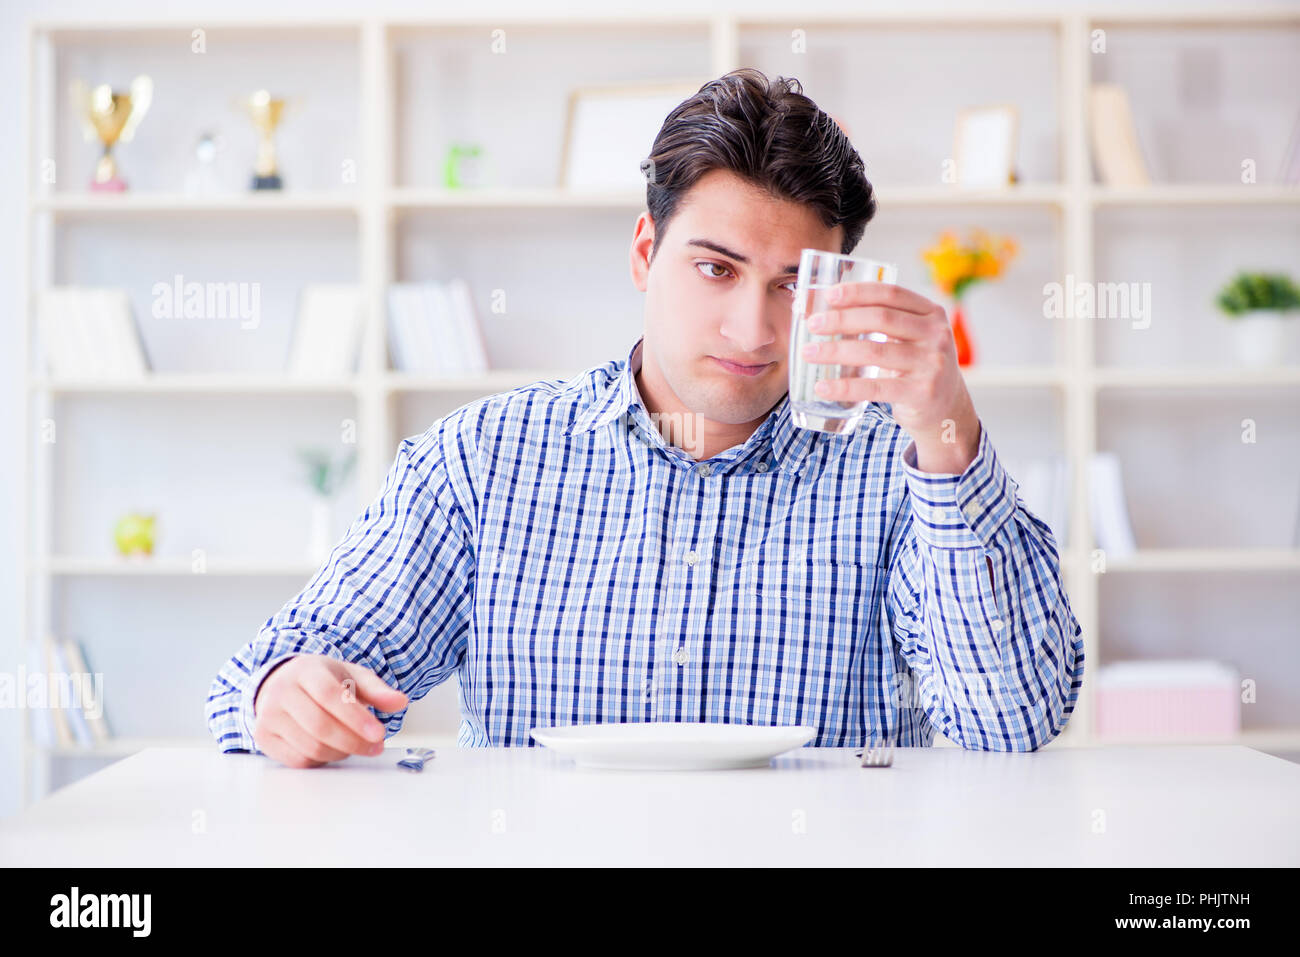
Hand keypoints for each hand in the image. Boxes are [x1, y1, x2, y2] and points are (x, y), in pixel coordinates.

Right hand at [252, 654, 408, 767]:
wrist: (282, 682)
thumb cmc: (322, 680)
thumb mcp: (351, 676)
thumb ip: (377, 690)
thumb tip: (400, 702)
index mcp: (306, 671)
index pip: (330, 696)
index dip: (356, 718)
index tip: (379, 734)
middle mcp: (281, 691)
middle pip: (320, 726)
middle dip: (354, 741)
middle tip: (376, 746)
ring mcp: (268, 716)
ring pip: (311, 747)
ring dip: (341, 752)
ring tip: (355, 744)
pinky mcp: (264, 737)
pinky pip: (298, 760)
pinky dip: (322, 760)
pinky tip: (333, 748)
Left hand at [802, 280, 980, 472]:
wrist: (946, 410)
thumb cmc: (917, 367)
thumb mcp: (912, 338)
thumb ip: (885, 322)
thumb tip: (827, 309)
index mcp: (932, 314)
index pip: (891, 294)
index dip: (858, 292)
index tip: (828, 295)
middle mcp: (936, 335)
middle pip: (880, 318)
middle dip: (841, 319)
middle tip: (812, 324)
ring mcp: (931, 364)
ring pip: (874, 352)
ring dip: (835, 351)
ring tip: (809, 353)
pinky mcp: (921, 393)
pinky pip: (874, 388)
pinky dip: (844, 387)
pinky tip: (822, 387)